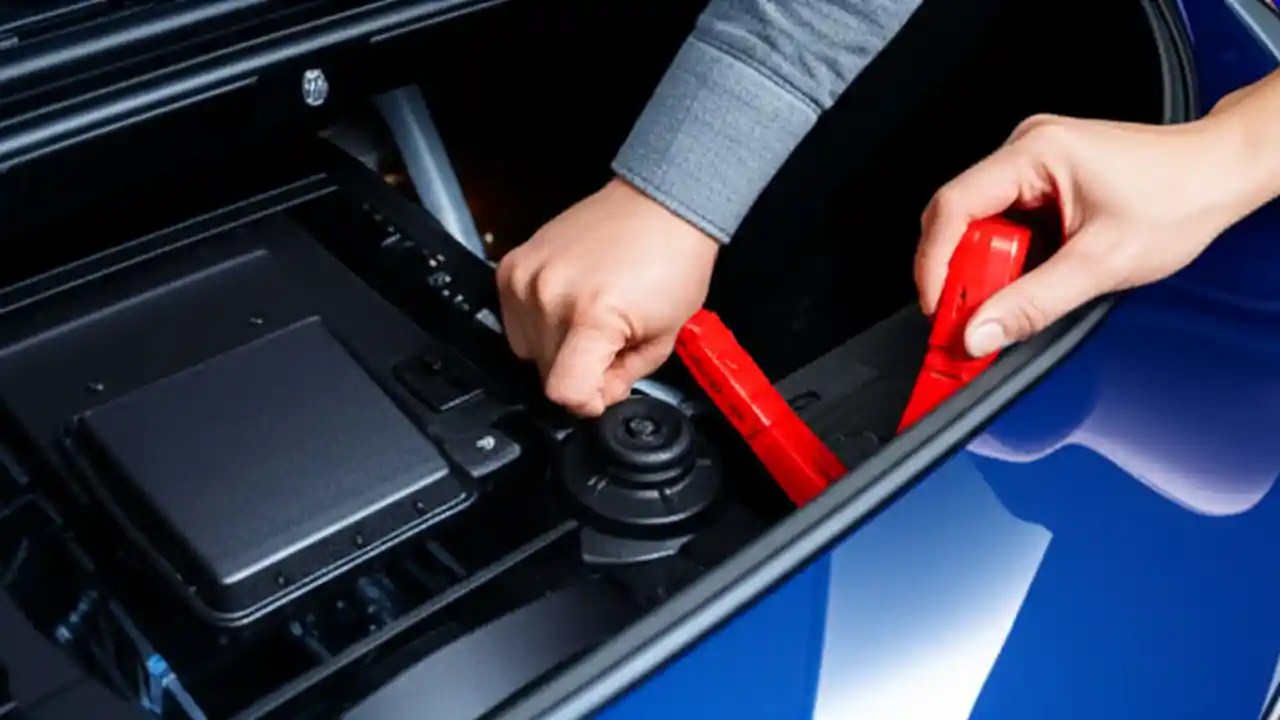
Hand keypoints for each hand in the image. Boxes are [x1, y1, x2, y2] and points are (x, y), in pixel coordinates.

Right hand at [497, 178, 718, 415]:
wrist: (659, 206)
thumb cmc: (671, 260)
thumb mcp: (665, 335)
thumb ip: (626, 376)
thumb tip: (597, 396)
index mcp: (592, 314)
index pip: (564, 390)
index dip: (588, 402)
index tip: (602, 392)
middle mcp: (549, 295)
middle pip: (546, 373)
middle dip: (579, 372)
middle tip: (610, 345)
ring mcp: (526, 277)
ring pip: (527, 350)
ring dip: (558, 348)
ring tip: (592, 319)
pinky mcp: (512, 265)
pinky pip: (514, 320)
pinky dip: (540, 323)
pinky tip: (571, 305)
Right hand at [915, 113, 1250, 357]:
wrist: (1223, 175)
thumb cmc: (1181, 197)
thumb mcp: (1102, 264)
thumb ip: (1034, 304)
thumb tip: (980, 333)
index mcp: (1035, 153)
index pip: (954, 207)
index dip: (935, 262)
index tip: (939, 306)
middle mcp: (1027, 151)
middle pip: (962, 218)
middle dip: (963, 273)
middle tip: (973, 316)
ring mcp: (1034, 166)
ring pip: (982, 226)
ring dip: (989, 269)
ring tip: (1006, 300)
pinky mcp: (1044, 184)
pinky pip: (1006, 226)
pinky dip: (1008, 261)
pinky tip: (1024, 281)